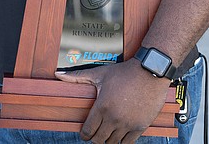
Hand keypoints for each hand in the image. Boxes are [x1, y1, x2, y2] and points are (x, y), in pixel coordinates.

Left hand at [56, 58, 171, 143]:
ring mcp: (127, 124)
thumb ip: (78, 76)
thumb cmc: (124, 72)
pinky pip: (128, 143)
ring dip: (108, 140)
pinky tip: (121, 135)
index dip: (84, 135)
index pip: (88, 131)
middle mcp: (113, 118)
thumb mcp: (100, 74)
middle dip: (95, 139)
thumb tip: (58, 74)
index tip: (86, 134)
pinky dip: (123, 141)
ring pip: (112, 143)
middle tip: (96, 134)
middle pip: (99, 140)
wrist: (149, 72)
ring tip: (108, 133)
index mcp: (102, 107)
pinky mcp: (140, 126)